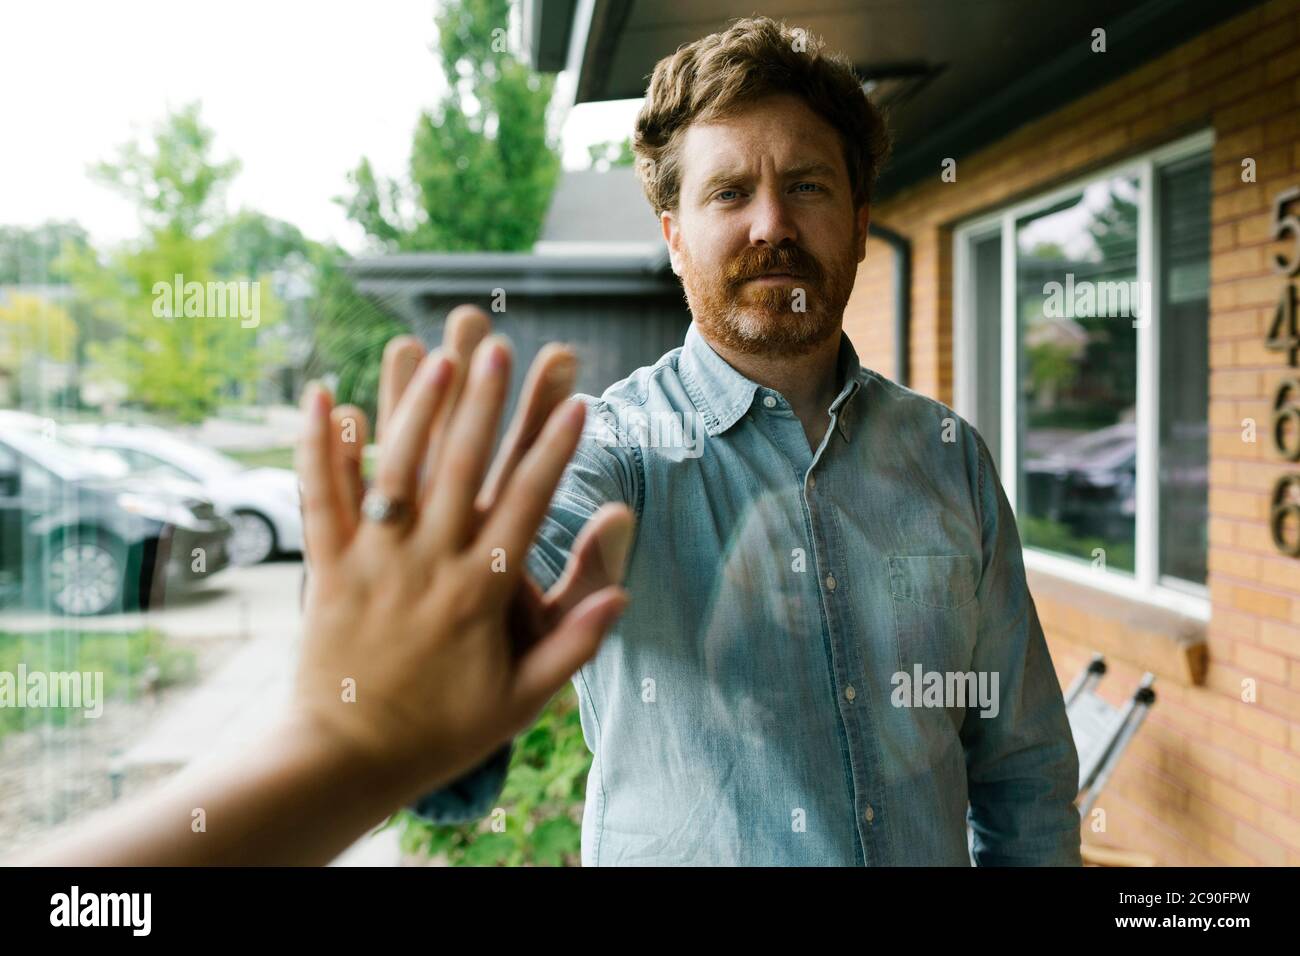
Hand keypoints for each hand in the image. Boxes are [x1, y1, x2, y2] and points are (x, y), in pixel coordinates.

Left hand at [292, 339, 630, 798]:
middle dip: (484, 403)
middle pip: (461, 468)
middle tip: (501, 348)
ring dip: (415, 407)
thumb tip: (624, 594)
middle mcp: (427, 565)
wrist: (344, 762)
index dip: (555, 450)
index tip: (579, 403)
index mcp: (480, 593)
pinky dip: (319, 445)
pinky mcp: (326, 569)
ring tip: (434, 353)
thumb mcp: (521, 701)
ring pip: (395, 470)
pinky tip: (324, 393)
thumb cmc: (440, 733)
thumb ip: (573, 644)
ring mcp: (372, 562)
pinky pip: (320, 499)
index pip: (528, 505)